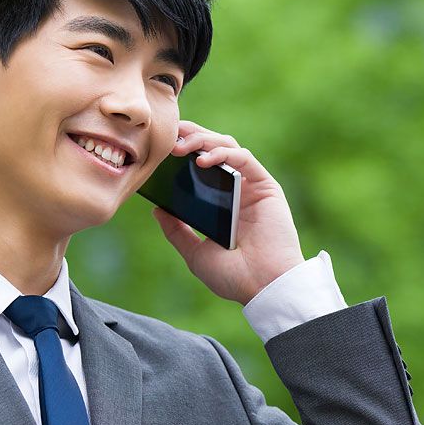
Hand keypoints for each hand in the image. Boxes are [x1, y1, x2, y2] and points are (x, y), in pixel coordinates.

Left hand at [152, 121, 305, 304]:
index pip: (201, 165)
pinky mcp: (266, 186)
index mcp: (221, 204)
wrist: (263, 287)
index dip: (183, 150)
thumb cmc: (234, 276)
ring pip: (228, 147)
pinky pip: (245, 159)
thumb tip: (157, 210)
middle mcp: (237, 191)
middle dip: (191, 136)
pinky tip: (203, 160)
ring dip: (203, 140)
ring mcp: (252, 187)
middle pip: (213, 149)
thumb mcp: (195, 254)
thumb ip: (177, 231)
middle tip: (169, 138)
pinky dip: (224, 153)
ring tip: (181, 148)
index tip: (160, 147)